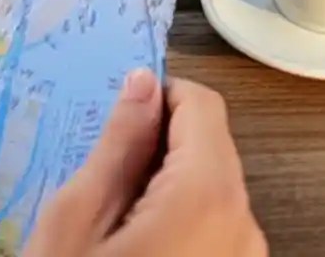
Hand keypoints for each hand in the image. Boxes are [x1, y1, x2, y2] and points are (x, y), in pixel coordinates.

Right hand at [25, 70, 266, 256]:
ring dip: (168, 188)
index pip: (202, 105)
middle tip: (105, 179)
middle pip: (211, 148)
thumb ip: (117, 147)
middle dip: (161, 146)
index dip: (159, 97)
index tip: (119, 116)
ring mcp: (246, 256)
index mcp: (207, 197)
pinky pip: (217, 228)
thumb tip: (142, 85)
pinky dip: (182, 223)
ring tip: (116, 223)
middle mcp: (244, 225)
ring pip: (213, 190)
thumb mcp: (78, 221)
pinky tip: (139, 247)